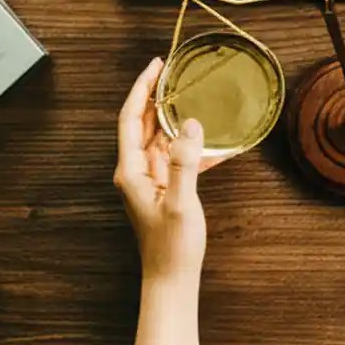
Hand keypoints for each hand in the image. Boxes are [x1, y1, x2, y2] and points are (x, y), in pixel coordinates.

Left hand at [115, 57, 206, 285]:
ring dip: (174, 119)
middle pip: (142, 124)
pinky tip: (214, 144)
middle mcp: (135, 171)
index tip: (156, 66)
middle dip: (156, 96)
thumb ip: (184, 162)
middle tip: (174, 72)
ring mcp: (149, 180)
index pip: (130, 119)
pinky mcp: (164, 188)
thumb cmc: (172, 247)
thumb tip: (191, 125)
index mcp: (131, 171)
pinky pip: (175, 158)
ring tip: (192, 97)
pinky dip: (191, 147)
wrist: (171, 279)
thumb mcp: (182, 202)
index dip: (142, 89)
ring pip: (159, 138)